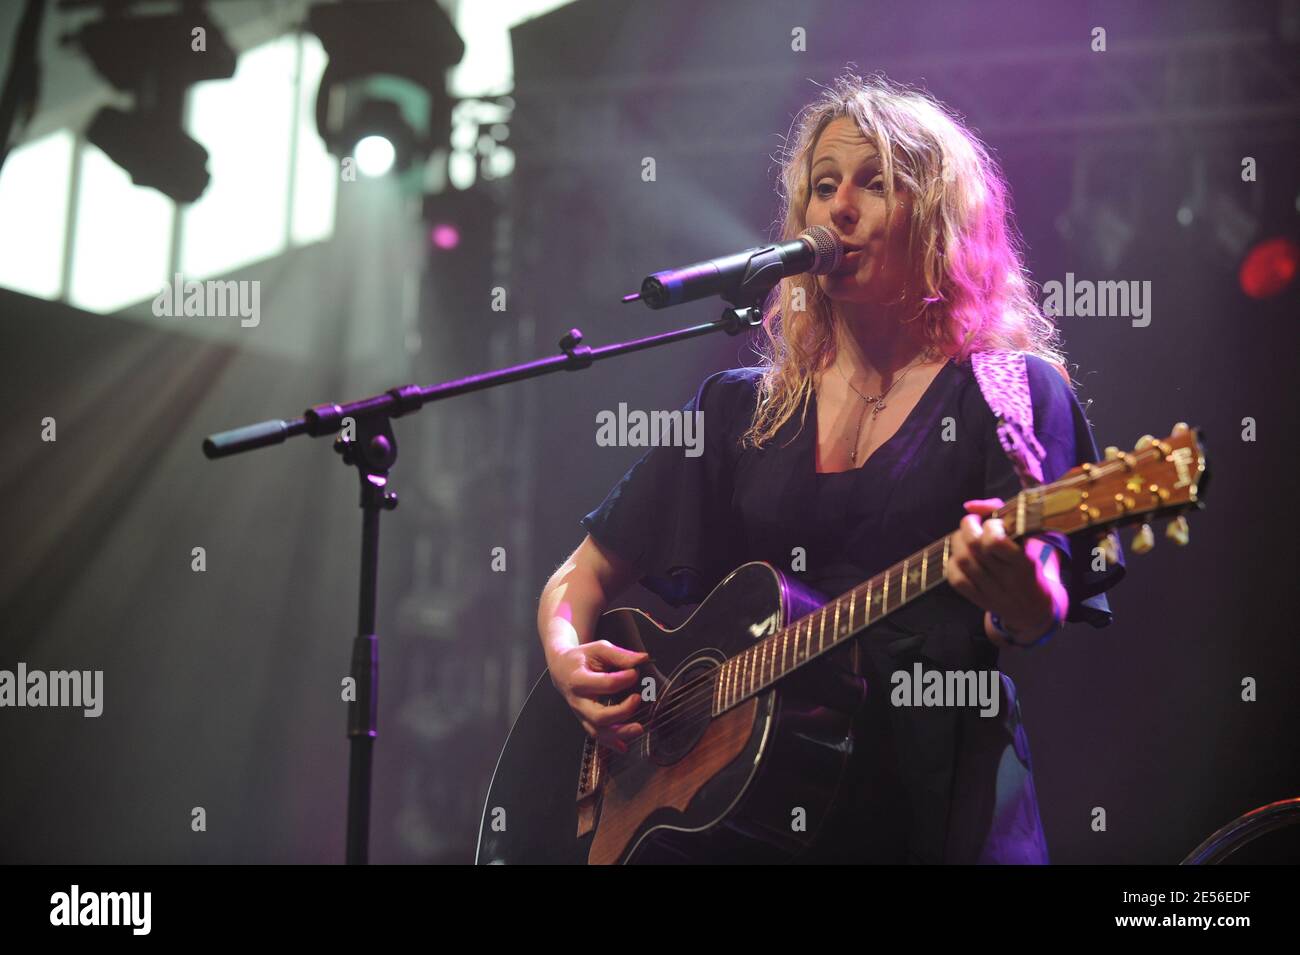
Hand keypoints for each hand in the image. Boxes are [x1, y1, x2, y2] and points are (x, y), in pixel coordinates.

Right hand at [548, 640, 648, 751]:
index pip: (604, 684)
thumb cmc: (582, 658)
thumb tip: (643, 659)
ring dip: (619, 733)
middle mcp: (577, 701)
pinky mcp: (585, 720)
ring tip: (639, 728)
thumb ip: (620, 655)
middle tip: (637, 698)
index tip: (635, 672)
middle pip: (599, 715)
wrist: (561, 669)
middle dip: (622, 711)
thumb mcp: (598, 649)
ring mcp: (580, 714)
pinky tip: (624, 747)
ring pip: (598, 731)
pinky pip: (596, 736)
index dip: (624, 679)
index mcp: (578, 680)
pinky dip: (610, 744)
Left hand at [946, 498, 1064, 643]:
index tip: (993, 522)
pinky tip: (962, 557)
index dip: (988, 526)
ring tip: (966, 537)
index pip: (995, 541)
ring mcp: (992, 592)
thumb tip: (968, 505)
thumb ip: (1002, 512)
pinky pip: (955, 579)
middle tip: (973, 523)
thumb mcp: (1028, 538)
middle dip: (968, 527)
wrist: (1033, 608)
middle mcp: (1008, 579)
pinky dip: (953, 563)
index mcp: (1024, 562)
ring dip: (958, 541)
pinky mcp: (978, 600)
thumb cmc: (1028, 563)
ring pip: (961, 560)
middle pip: (974, 547)